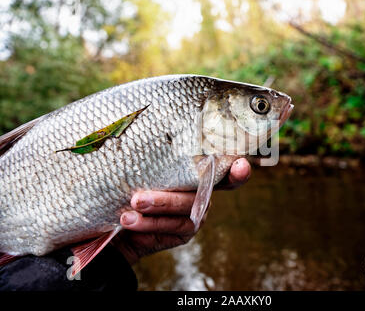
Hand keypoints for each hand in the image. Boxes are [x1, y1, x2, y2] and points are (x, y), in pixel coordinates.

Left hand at [113, 158, 250, 263]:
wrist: (114, 224)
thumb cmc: (127, 188)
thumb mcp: (135, 171)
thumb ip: (148, 163)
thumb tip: (139, 141)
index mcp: (195, 170)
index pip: (223, 166)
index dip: (236, 169)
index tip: (241, 166)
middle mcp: (202, 191)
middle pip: (196, 193)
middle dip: (165, 199)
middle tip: (136, 200)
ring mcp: (196, 213)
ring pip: (184, 211)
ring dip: (155, 213)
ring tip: (128, 215)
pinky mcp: (185, 233)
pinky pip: (172, 230)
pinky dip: (150, 227)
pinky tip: (131, 225)